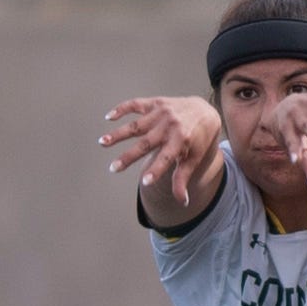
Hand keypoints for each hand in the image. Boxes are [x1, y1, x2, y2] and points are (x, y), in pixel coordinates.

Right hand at [99, 94, 220, 207]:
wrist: (204, 111)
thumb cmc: (197, 139)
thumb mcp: (193, 159)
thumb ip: (183, 179)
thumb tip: (182, 202)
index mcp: (181, 141)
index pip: (166, 159)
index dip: (156, 171)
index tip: (144, 182)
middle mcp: (170, 126)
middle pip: (146, 144)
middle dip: (128, 156)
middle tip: (113, 168)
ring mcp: (161, 113)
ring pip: (136, 125)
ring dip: (118, 134)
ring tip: (103, 142)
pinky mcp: (155, 103)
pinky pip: (136, 104)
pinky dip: (122, 109)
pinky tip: (108, 117)